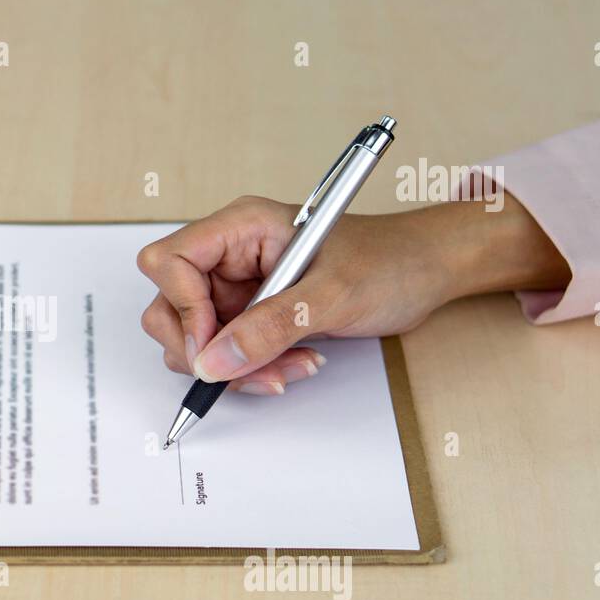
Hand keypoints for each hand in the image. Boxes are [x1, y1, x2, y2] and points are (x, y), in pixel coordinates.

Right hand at [136, 194, 569, 393]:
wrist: (429, 273)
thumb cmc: (392, 260)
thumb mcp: (333, 294)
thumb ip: (270, 328)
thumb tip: (213, 361)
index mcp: (241, 228)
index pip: (169, 262)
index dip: (181, 306)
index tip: (213, 344)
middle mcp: (230, 256)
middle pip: (170, 306)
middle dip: (205, 348)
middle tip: (245, 368)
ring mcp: (239, 289)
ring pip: (196, 340)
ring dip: (234, 367)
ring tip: (287, 367)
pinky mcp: (253, 317)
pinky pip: (227, 355)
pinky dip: (252, 371)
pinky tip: (294, 365)